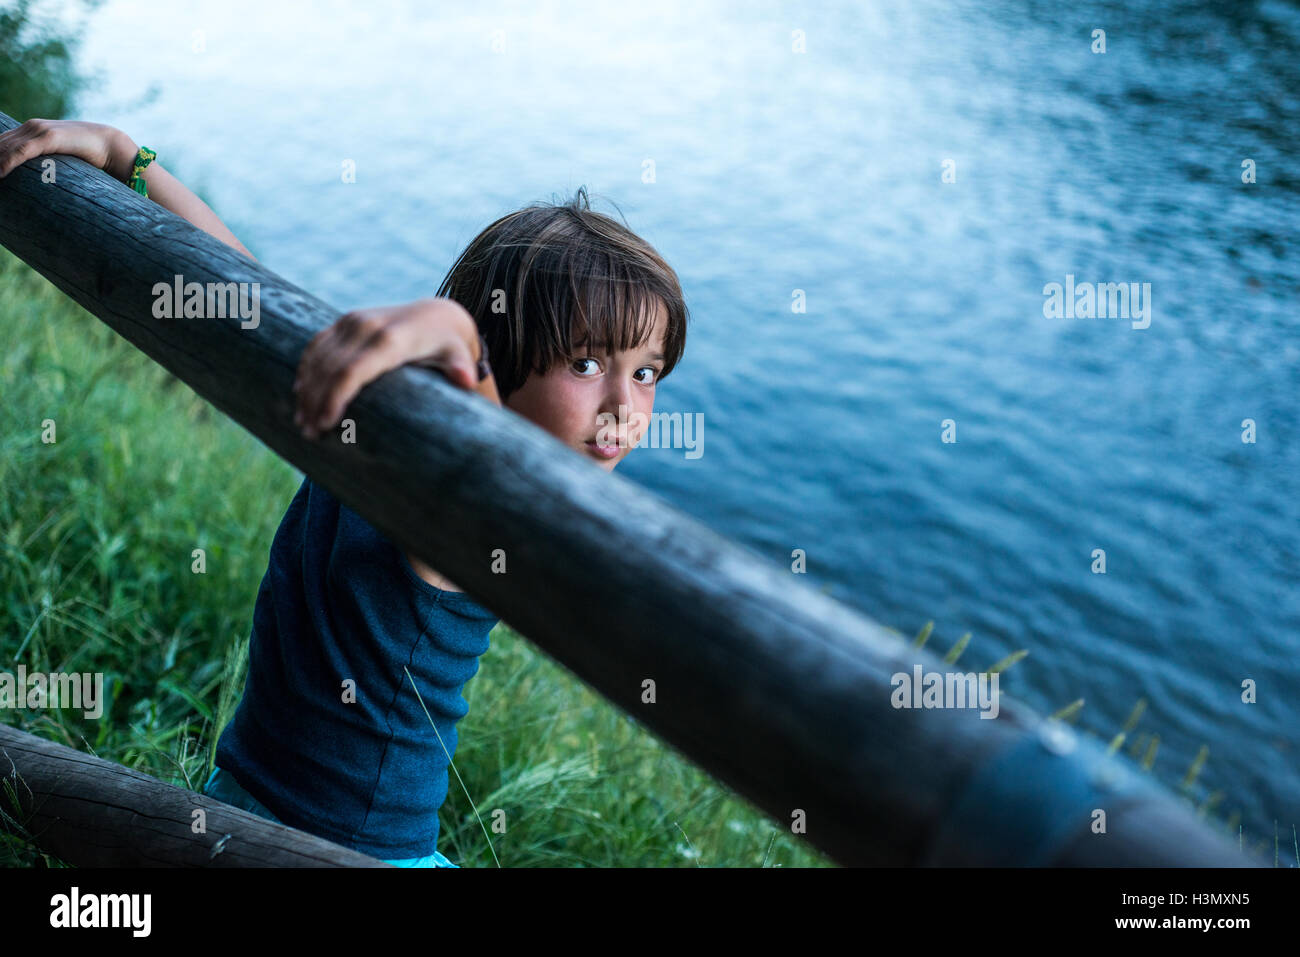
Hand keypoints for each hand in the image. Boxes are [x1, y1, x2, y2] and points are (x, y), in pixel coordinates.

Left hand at [0, 118, 130, 180]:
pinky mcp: (48, 137)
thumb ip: (47, 160)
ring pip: (5, 147)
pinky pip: (21, 151)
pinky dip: (7, 162)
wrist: (109, 144)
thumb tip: (40, 178)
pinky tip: (0, 174)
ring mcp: (38, 130)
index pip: (2, 142)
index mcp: (32, 129)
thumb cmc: (88, 155)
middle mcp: (31, 126)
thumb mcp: (60, 157)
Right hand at [293, 297, 496, 438]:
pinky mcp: (343, 322)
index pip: (353, 370)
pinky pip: (316, 345)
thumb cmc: (446, 346)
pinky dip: (306, 369)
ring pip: (318, 357)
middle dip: (316, 401)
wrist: (435, 315)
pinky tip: (300, 393)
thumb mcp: (458, 355)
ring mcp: (352, 321)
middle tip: (310, 433)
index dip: (335, 397)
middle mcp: (366, 326)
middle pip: (330, 367)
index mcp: (390, 339)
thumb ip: (461, 367)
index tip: (326, 424)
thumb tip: (467, 381)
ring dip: (306, 389)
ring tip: (303, 422)